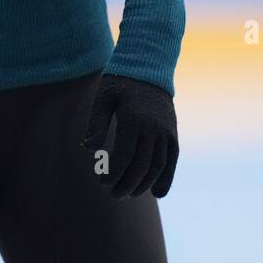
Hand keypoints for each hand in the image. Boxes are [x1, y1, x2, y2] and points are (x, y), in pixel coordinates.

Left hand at [81, 73, 178, 198]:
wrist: (149, 68)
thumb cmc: (120, 83)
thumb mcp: (103, 98)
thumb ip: (96, 124)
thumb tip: (89, 150)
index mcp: (134, 119)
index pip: (124, 156)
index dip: (113, 173)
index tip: (102, 183)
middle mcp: (153, 128)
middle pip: (141, 165)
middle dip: (127, 184)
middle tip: (113, 194)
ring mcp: (166, 131)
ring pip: (158, 165)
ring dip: (144, 184)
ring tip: (130, 194)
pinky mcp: (173, 133)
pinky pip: (172, 159)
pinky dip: (167, 177)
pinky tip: (158, 193)